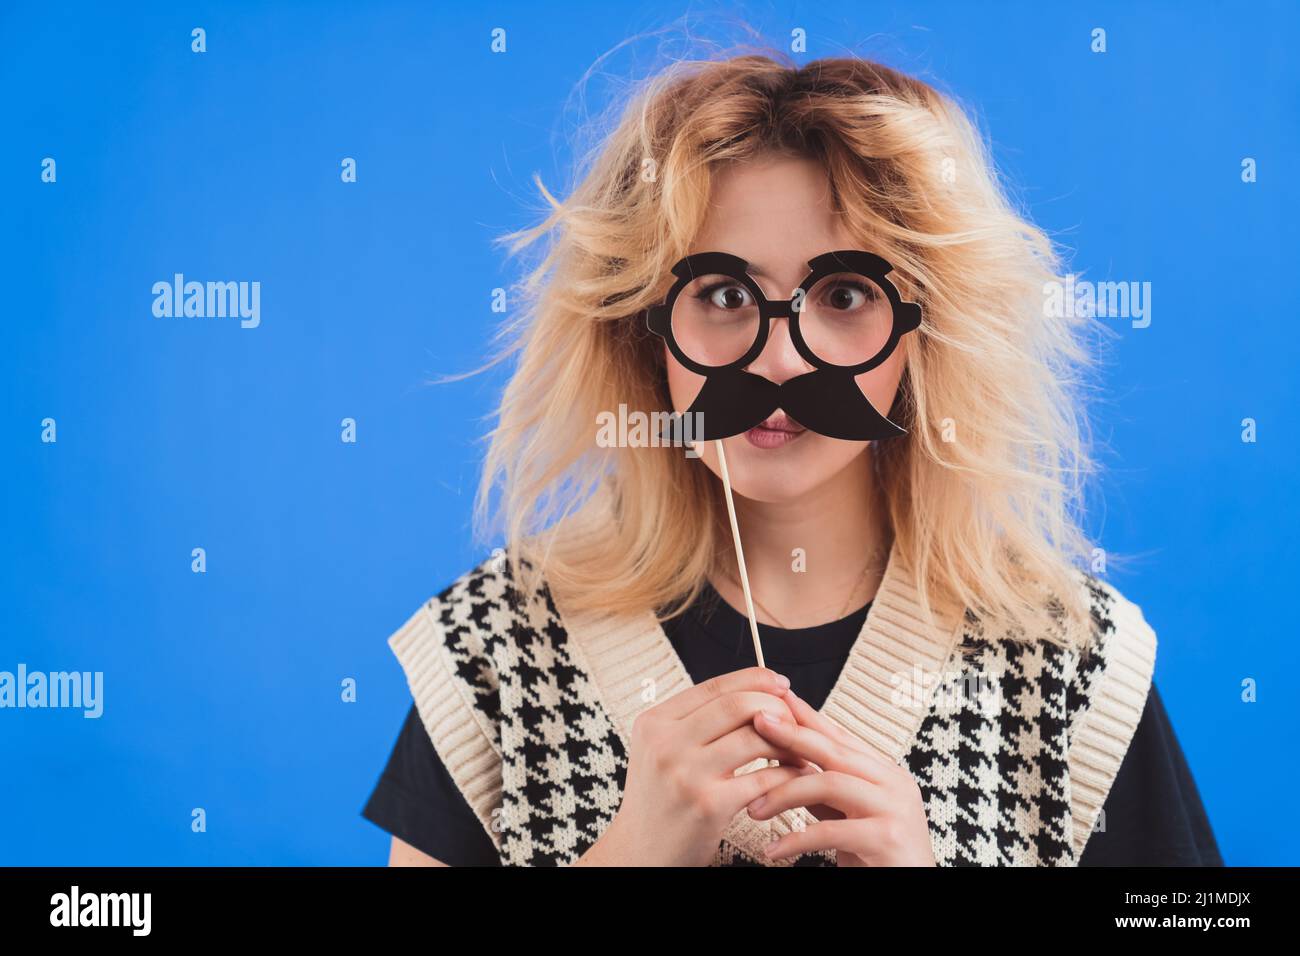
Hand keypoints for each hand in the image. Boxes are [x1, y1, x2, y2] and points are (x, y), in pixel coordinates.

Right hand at [575, 667, 806, 865]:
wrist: (638, 853)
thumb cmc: (657, 801)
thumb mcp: (659, 750)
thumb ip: (693, 722)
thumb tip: (751, 692)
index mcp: (654, 723)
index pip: (714, 687)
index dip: (755, 679)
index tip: (779, 683)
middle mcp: (666, 743)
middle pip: (737, 705)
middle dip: (776, 706)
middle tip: (794, 717)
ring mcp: (686, 774)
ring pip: (754, 738)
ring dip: (788, 740)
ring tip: (800, 749)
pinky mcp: (709, 805)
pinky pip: (763, 778)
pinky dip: (788, 773)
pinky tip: (796, 775)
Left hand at [745, 688, 936, 865]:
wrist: (914, 894)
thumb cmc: (879, 858)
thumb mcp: (851, 816)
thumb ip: (826, 791)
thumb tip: (789, 760)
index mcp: (886, 773)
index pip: (841, 738)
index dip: (807, 718)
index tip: (774, 701)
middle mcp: (895, 784)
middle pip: (835, 751)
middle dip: (793, 735)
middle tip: (758, 724)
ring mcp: (895, 808)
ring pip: (829, 784)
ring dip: (784, 794)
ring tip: (753, 809)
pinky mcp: (887, 838)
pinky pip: (830, 830)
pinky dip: (796, 839)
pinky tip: (773, 850)